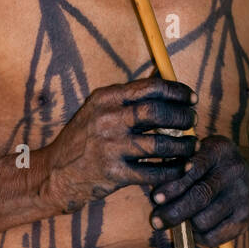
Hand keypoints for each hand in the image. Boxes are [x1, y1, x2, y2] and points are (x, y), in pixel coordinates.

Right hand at [43, 79, 196, 213]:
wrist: (56, 173)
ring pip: (160, 144)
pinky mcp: (115, 173)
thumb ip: (129, 95)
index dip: (177, 91)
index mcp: (106, 98)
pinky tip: (182, 167)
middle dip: (182, 117)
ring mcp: (111, 147)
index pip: (150, 88)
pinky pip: (154, 171)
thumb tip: (163, 74)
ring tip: (192, 145)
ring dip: (183, 145)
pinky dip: (173, 169)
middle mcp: (108, 119)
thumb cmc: (84, 138)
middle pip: (157, 113)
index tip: (191, 98)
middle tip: (193, 121)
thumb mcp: (98, 108)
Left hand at [149, 135, 248, 246]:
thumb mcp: (202, 153)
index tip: (156, 197)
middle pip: (199, 197)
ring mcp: (242, 195)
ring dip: (186, 225)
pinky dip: (198, 237)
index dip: (173, 185)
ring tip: (177, 220)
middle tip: (156, 221)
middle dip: (173, 212)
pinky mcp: (245, 218)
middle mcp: (234, 170)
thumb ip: (180, 164)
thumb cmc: (215, 166)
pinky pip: (214, 237)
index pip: (194, 168)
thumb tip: (156, 192)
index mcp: (220, 149)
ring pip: (204, 220)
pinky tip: (193, 229)